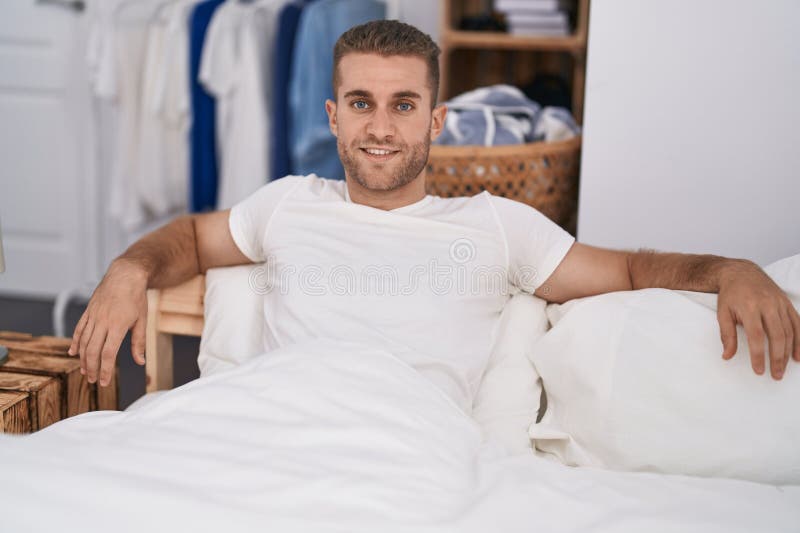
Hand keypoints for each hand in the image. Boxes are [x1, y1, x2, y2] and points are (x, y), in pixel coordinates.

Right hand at [68, 259, 148, 385]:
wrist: (125, 275)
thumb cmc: (136, 298)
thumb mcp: (142, 320)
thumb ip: (139, 342)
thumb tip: (140, 362)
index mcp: (118, 326)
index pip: (108, 354)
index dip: (105, 370)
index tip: (104, 382)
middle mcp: (102, 322)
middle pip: (92, 351)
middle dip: (92, 368)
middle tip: (93, 380)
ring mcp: (93, 316)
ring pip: (83, 342)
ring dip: (83, 359)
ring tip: (85, 371)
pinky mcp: (88, 312)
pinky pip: (79, 329)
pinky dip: (75, 343)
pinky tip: (73, 353)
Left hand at [717, 261, 799, 379]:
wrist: (741, 273)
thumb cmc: (730, 295)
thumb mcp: (722, 313)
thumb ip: (726, 335)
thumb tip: (727, 356)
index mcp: (749, 307)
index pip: (756, 336)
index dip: (759, 355)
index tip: (759, 370)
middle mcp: (767, 304)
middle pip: (777, 335)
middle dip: (777, 358)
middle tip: (775, 375)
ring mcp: (779, 303)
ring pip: (789, 331)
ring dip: (788, 352)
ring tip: (784, 369)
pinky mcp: (787, 303)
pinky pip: (797, 323)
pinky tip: (798, 355)